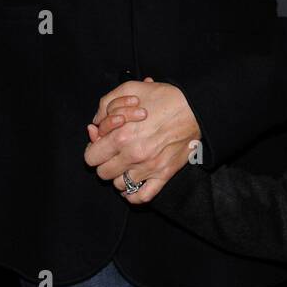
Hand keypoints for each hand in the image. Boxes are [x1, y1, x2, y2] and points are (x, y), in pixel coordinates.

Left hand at [84, 76, 199, 203]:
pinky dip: (133, 195)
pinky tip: (133, 184)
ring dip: (119, 176)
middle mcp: (133, 156)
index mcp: (121, 136)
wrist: (195, 108)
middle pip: (102, 173)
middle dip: (105, 163)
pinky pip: (141, 197)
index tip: (102, 144)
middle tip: (113, 153)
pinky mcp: (163, 175)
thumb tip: (94, 126)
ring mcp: (148, 168)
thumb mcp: (129, 89)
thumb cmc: (163, 97)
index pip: (91, 157)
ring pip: (119, 185)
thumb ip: (105, 105)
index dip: (94, 149)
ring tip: (125, 164)